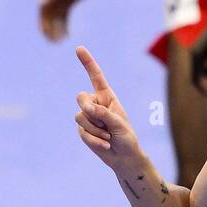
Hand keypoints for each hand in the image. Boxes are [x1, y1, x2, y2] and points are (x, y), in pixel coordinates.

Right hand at [40, 0, 104, 41]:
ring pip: (55, 17)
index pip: (45, 8)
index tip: (46, 32)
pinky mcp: (68, 2)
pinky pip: (63, 16)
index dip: (44, 20)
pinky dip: (63, 26)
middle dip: (48, 28)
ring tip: (59, 41)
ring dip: (55, 28)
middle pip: (48, 14)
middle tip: (53, 42)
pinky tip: (67, 36)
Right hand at [74, 45, 139, 168]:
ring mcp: (88, 117)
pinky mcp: (83, 130)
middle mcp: (95, 104)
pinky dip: (95, 141)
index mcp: (107, 97)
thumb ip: (103, 114)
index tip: (79, 48)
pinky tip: (105, 145)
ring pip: (80, 117)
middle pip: (81, 98)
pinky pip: (82, 132)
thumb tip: (85, 109)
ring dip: (96, 131)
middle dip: (90, 111)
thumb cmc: (126, 139)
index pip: (95, 76)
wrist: (124, 158)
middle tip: (104, 124)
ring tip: (109, 137)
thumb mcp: (119, 124)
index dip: (87, 62)